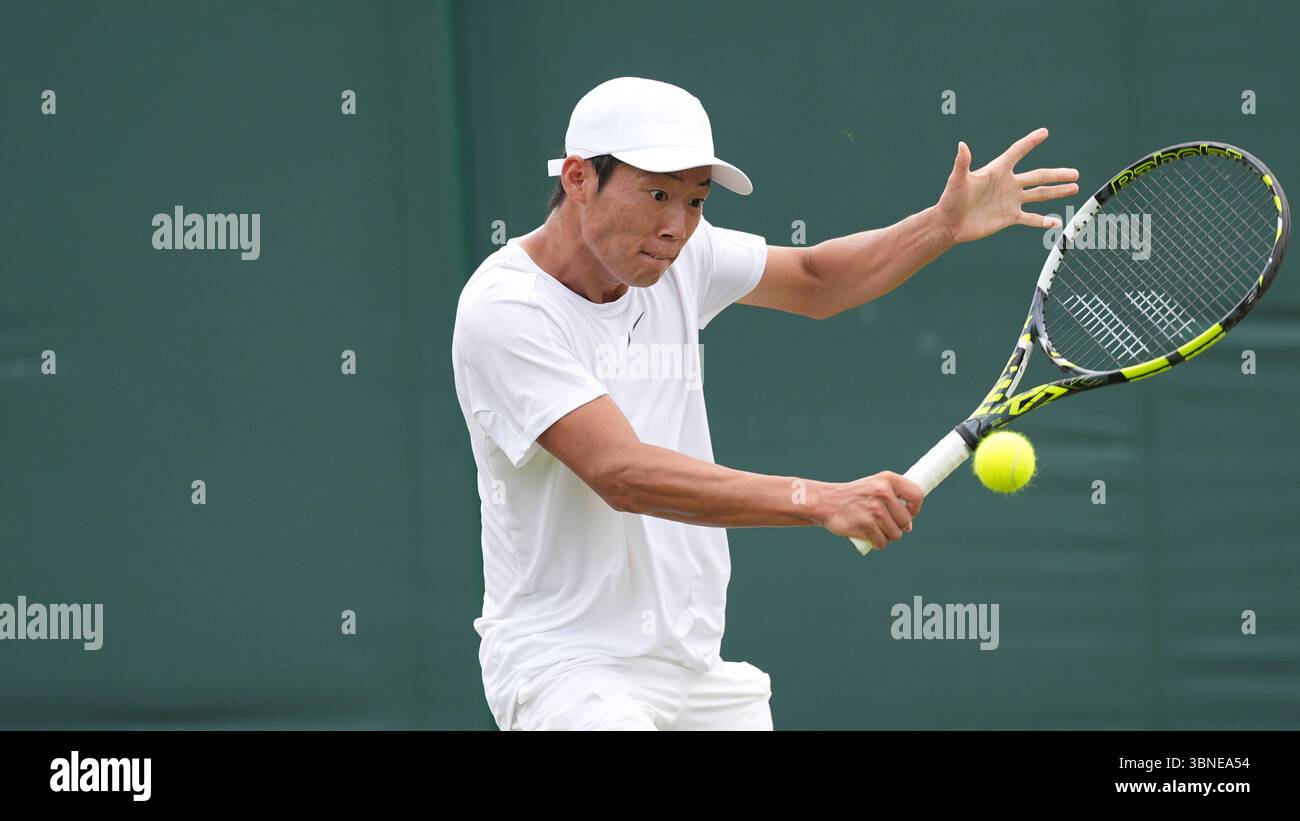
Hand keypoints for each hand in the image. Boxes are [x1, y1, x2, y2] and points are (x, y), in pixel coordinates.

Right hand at [820, 472, 923, 548]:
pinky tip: (868, 536)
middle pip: (906, 521)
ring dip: (886, 536)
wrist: (827, 502)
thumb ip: (894, 500)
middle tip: (882, 523)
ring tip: (874, 528)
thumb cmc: (855, 497)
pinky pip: (882, 542)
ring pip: (895, 534)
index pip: (917, 496)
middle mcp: (883, 492)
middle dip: (897, 526)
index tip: (906, 513)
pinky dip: (877, 543)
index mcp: (888, 479)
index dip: (914, 509)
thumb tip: (908, 526)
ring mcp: (875, 510)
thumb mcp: (875, 486)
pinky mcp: (866, 525)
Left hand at [935, 128, 1078, 243]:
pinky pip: (1030, 218)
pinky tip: (1056, 223)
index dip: (1030, 142)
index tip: (1044, 132)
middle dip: (1057, 175)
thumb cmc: (951, 199)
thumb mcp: (957, 180)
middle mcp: (1008, 184)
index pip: (1017, 152)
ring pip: (1039, 194)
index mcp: (997, 171)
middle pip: (1038, 176)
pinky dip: (1044, 221)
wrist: (949, 223)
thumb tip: (961, 145)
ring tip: (1075, 187)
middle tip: (1075, 173)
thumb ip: (962, 164)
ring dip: (1057, 191)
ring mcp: (1010, 201)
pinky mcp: (1009, 217)